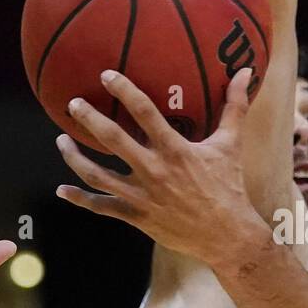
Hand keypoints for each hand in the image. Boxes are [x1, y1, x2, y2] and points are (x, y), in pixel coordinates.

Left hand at [55, 69, 267, 264]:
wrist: (227, 235)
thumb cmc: (229, 186)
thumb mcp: (231, 144)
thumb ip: (234, 107)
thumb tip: (246, 72)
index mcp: (175, 150)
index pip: (144, 112)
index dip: (124, 91)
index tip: (106, 75)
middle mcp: (154, 170)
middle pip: (112, 139)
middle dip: (89, 118)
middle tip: (73, 103)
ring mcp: (142, 195)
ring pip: (97, 174)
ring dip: (74, 157)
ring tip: (61, 141)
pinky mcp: (136, 217)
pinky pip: (101, 207)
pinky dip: (79, 199)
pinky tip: (62, 190)